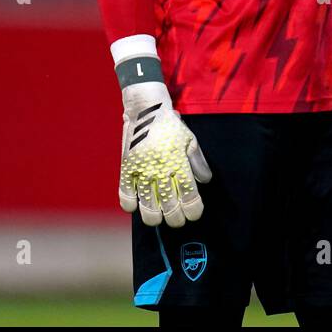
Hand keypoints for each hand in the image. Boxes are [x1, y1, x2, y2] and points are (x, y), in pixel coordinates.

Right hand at [118, 81, 211, 227]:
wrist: (146, 110)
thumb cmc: (171, 126)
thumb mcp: (190, 140)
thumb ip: (198, 162)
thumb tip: (205, 181)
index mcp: (179, 163)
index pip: (189, 196)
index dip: (193, 210)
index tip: (194, 214)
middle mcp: (161, 170)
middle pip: (169, 207)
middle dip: (176, 219)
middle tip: (178, 220)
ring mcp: (142, 171)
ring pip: (148, 207)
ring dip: (155, 218)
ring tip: (158, 218)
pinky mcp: (126, 169)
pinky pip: (126, 196)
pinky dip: (131, 205)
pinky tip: (137, 206)